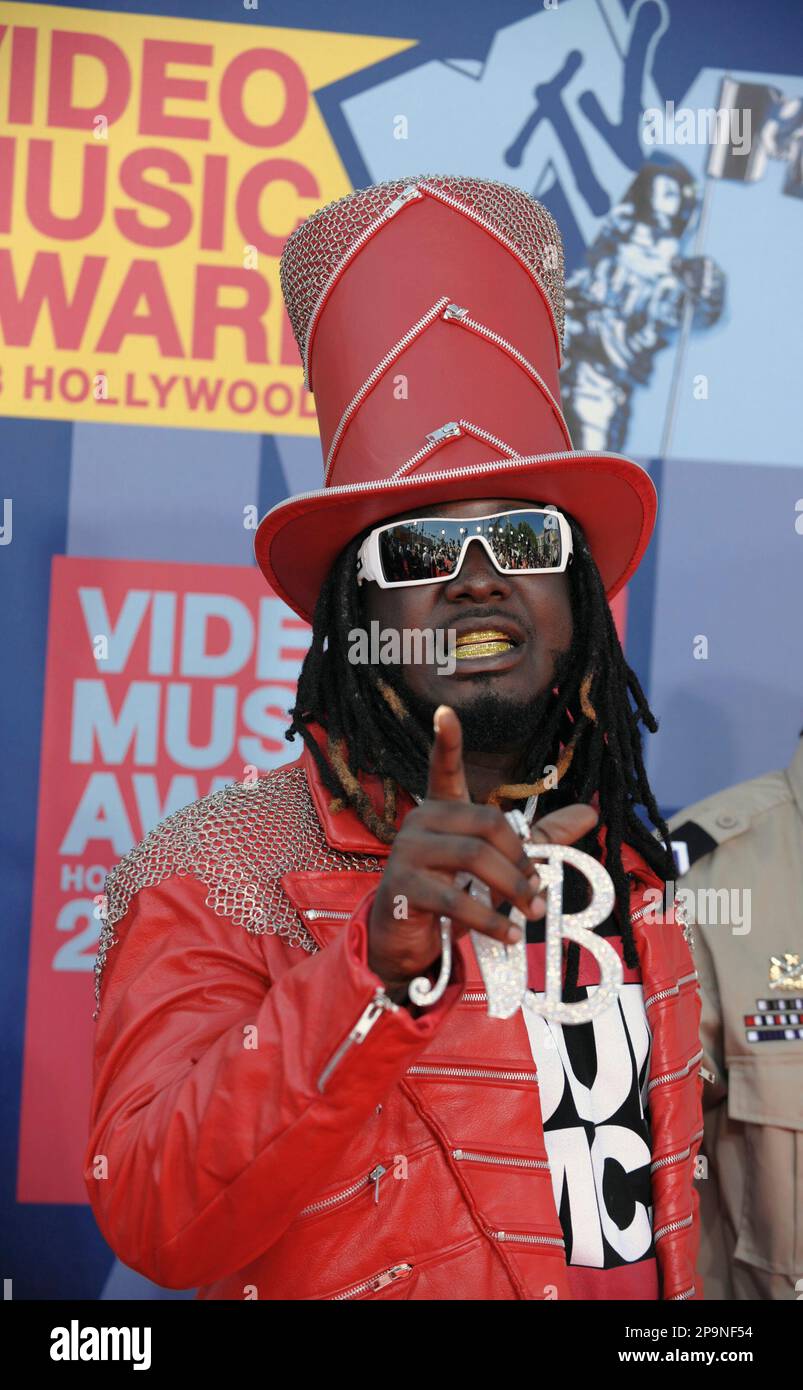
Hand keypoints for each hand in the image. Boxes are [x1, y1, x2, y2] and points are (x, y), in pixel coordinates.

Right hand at [367, 704, 598, 995]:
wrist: (405, 943)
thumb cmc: (450, 896)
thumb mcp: (498, 868)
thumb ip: (539, 841)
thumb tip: (590, 813)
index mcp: (443, 812)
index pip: (443, 769)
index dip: (446, 741)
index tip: (445, 711)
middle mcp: (421, 823)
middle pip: (486, 823)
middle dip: (520, 859)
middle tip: (538, 891)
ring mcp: (407, 853)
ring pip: (473, 857)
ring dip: (512, 889)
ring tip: (532, 913)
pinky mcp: (402, 887)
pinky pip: (456, 899)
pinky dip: (491, 920)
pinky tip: (509, 936)